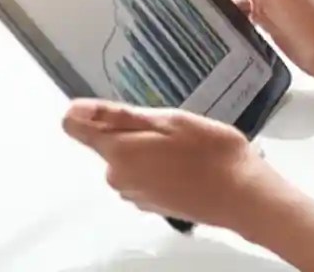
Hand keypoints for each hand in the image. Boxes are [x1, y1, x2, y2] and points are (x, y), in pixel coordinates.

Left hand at [62, 98, 282, 230]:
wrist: (242, 195)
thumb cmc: (209, 152)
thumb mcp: (167, 120)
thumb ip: (116, 117)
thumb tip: (72, 111)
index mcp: (118, 153)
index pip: (75, 128)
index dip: (89, 113)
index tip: (116, 108)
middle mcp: (118, 178)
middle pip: (109, 143)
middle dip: (134, 131)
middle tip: (171, 127)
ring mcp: (134, 195)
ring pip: (129, 160)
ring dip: (149, 149)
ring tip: (184, 146)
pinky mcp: (151, 205)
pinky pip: (144, 177)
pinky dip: (159, 168)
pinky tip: (187, 165)